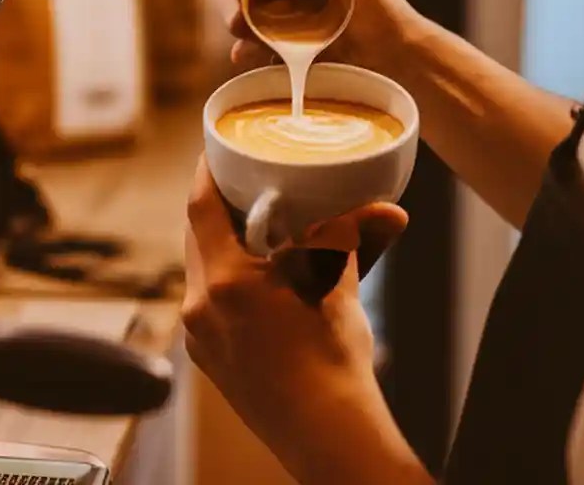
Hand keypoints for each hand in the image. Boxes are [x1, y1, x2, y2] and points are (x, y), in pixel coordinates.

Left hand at [183, 156, 409, 478]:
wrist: (325, 434)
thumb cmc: (332, 366)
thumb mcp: (340, 290)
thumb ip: (353, 239)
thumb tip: (387, 209)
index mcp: (226, 281)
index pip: (200, 207)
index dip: (207, 172)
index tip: (217, 150)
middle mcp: (201, 306)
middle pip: (197, 236)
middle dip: (219, 207)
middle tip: (245, 183)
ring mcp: (199, 335)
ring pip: (201, 269)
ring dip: (222, 245)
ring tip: (256, 229)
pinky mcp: (207, 357)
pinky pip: (207, 301)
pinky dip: (225, 279)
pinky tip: (258, 279)